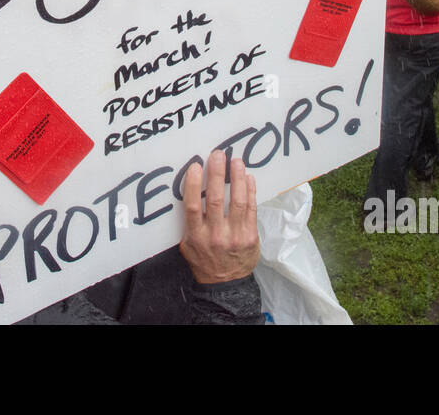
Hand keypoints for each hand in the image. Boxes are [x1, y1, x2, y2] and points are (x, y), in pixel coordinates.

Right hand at [179, 149, 258, 283]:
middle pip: (215, 199)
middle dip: (217, 174)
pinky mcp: (250, 235)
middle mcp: (215, 235)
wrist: (225, 283)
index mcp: (196, 236)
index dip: (193, 185)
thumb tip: (188, 194)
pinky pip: (251, 209)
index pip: (192, 207)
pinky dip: (250, 191)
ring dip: (237, 178)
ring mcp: (234, 235)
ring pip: (236, 201)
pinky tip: (248, 178)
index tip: (195, 166)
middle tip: (218, 155)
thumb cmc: (204, 260)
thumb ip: (188, 224)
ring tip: (237, 161)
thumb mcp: (187, 245)